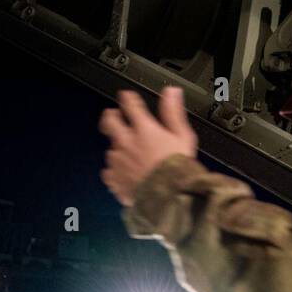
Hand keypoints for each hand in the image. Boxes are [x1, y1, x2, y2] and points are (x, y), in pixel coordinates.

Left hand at [99, 86, 198, 206]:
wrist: (167, 199)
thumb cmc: (177, 169)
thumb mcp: (183, 136)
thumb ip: (173, 113)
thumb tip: (171, 92)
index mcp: (143, 129)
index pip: (130, 105)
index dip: (127, 98)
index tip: (126, 96)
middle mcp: (126, 142)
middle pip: (109, 122)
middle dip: (110, 116)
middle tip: (113, 115)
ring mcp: (118, 161)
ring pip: (110, 148)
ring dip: (116, 148)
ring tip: (127, 153)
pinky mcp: (114, 179)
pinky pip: (109, 172)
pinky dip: (114, 171)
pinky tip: (123, 173)